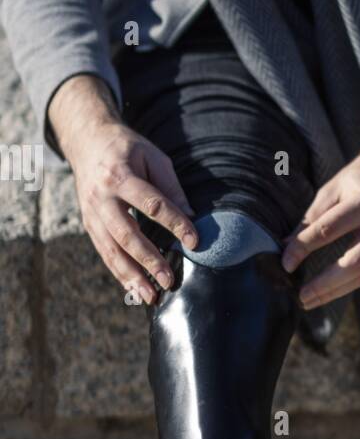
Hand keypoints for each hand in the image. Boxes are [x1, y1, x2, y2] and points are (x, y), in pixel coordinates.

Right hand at [50, 75, 197, 305]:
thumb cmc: (128, 149)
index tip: (194, 240)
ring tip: (152, 296)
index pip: (151, 204)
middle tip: (170, 279)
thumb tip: (192, 217)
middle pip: (126, 233)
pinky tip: (135, 289)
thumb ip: (171, 187)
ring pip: (111, 250)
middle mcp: (102, 197)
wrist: (87, 142)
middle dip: (149, 259)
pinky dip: (119, 273)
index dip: (175, 223)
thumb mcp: (153, 157)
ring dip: (132, 276)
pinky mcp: (88, 223)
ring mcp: (91, 213)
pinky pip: (104, 252)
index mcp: (120, 175)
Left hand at [281, 114, 359, 308]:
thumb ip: (310, 219)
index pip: (329, 230)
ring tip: (309, 300)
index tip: (286, 263)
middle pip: (355, 262)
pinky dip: (347, 284)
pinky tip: (329, 290)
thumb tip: (286, 248)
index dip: (304, 248)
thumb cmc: (359, 179)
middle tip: (301, 296)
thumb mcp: (330, 190)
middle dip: (326, 284)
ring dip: (335, 291)